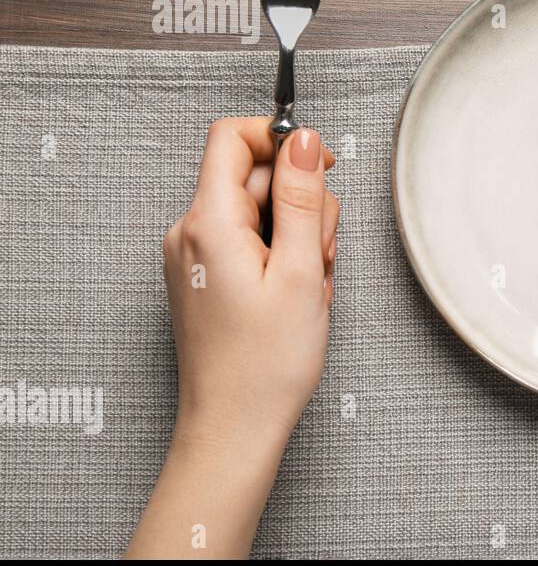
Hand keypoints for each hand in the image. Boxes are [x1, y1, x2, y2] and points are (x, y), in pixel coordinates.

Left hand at [127, 118, 338, 557]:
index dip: (279, 140)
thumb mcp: (301, 271)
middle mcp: (190, 232)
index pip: (232, 138)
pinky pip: (251, 240)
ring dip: (297, 235)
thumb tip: (303, 140)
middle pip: (254, 176)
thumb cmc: (265, 364)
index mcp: (208, 223)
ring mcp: (195, 254)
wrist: (235, 428)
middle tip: (319, 254)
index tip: (318, 165)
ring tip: (309, 283)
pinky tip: (294, 294)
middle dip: (301, 203)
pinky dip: (282, 256)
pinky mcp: (206, 274)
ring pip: (259, 209)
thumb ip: (303, 197)